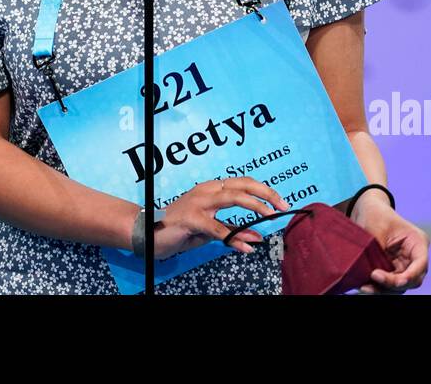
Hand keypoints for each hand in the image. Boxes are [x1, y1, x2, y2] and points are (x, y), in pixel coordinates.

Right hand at [151, 177, 289, 258]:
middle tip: (282, 206)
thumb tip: (256, 237)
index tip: (280, 202)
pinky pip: (218, 229)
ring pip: (234, 198)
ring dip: (256, 206)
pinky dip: (235, 238)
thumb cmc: (179, 229)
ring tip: (270, 216)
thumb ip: (232, 231)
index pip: (244, 183)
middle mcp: (207, 191)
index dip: (264, 190)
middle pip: (243, 184)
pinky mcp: (191, 219)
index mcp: (212, 189)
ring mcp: (198, 203)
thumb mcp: (210, 230)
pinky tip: (246, 248)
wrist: (147, 232)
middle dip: (266, 193)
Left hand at [349, 191, 428, 292]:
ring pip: (400, 285)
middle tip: (373, 278)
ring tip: (364, 288)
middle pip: (412, 279)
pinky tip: (364, 286)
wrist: (368, 211)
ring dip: (384, 289)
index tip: (397, 281)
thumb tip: (374, 273)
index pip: (421, 263)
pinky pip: (388, 284)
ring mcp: (404, 265)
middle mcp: (414, 256)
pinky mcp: (392, 270)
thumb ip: (379, 249)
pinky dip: (378, 287)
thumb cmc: (376, 214)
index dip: (411, 275)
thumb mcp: (376, 227)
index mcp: (417, 241)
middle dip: (394, 284)